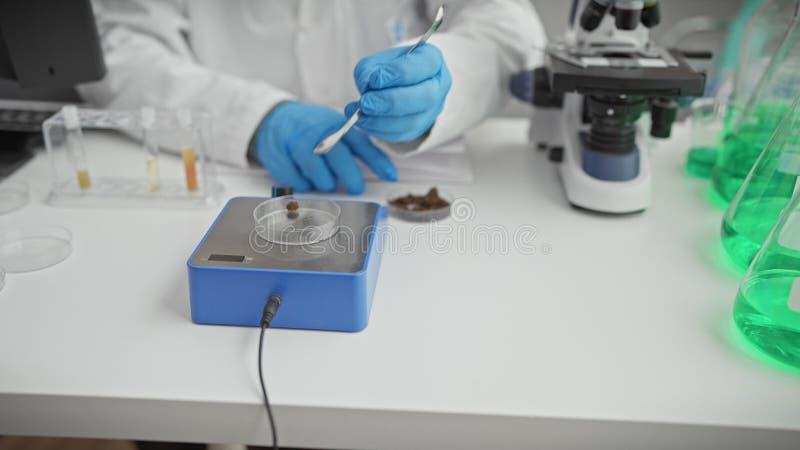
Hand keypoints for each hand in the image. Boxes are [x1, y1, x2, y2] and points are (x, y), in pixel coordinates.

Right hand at [256, 101, 397, 193]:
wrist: (274, 119)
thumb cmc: (313, 129)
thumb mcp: (336, 129)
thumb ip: (358, 147)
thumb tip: (386, 169)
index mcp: (336, 126)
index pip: (361, 143)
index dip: (377, 161)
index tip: (391, 176)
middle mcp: (317, 133)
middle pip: (338, 157)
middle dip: (351, 176)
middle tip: (356, 188)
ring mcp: (297, 145)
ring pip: (317, 172)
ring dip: (325, 182)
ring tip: (325, 180)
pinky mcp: (280, 158)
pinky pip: (297, 181)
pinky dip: (304, 185)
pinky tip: (305, 179)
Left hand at [345, 43, 451, 142]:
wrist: (398, 85)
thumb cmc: (390, 68)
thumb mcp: (378, 60)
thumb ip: (370, 69)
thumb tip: (367, 86)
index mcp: (432, 60)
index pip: (421, 66)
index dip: (397, 73)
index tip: (373, 80)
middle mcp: (438, 86)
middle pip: (425, 97)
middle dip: (391, 101)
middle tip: (365, 103)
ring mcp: (431, 110)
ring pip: (412, 120)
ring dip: (381, 120)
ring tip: (359, 114)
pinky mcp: (418, 129)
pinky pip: (400, 134)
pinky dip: (378, 130)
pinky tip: (363, 122)